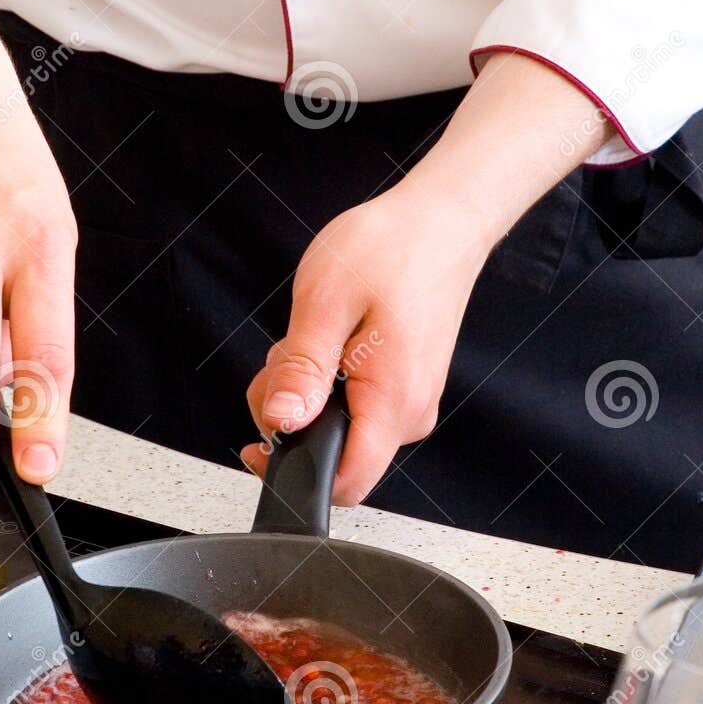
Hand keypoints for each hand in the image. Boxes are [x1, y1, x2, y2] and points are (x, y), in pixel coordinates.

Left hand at [243, 51, 611, 503]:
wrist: (441, 220)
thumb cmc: (392, 249)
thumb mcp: (326, 303)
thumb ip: (302, 370)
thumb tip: (280, 422)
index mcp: (392, 401)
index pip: (344, 483)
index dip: (293, 475)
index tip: (261, 439)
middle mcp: (409, 413)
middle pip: (333, 457)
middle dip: (290, 419)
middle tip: (286, 360)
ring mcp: (410, 402)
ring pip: (340, 432)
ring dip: (307, 396)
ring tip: (312, 339)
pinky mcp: (405, 388)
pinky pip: (355, 409)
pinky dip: (327, 385)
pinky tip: (330, 343)